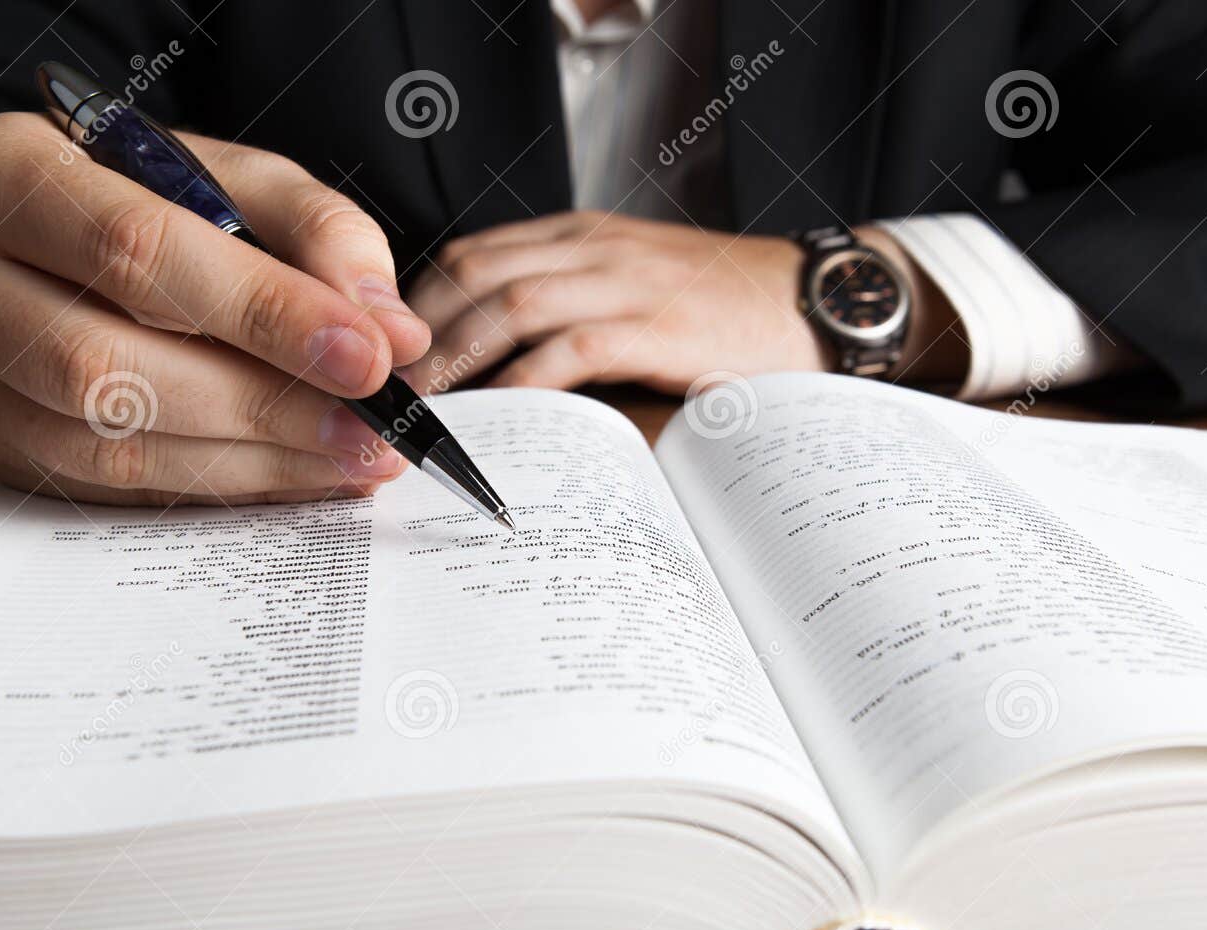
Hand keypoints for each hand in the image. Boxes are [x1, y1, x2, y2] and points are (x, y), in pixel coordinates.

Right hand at [0, 113, 429, 504]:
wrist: (12, 232)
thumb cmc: (127, 194)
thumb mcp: (223, 175)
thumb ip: (313, 231)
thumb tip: (390, 329)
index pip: (136, 251)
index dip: (263, 312)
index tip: (367, 355)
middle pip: (111, 367)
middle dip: (264, 405)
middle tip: (370, 428)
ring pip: (107, 445)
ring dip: (250, 463)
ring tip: (350, 458)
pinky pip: (112, 490)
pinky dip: (219, 489)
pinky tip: (295, 476)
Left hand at [405, 211, 967, 393]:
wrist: (816, 304)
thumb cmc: (726, 311)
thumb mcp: (639, 288)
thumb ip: (575, 309)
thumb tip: (500, 370)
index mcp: (585, 235)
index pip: (475, 253)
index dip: (421, 305)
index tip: (394, 359)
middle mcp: (595, 247)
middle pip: (474, 273)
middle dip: (421, 335)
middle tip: (390, 393)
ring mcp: (626, 281)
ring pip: (509, 305)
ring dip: (456, 360)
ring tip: (426, 412)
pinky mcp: (658, 325)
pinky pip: (568, 349)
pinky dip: (521, 383)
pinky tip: (497, 417)